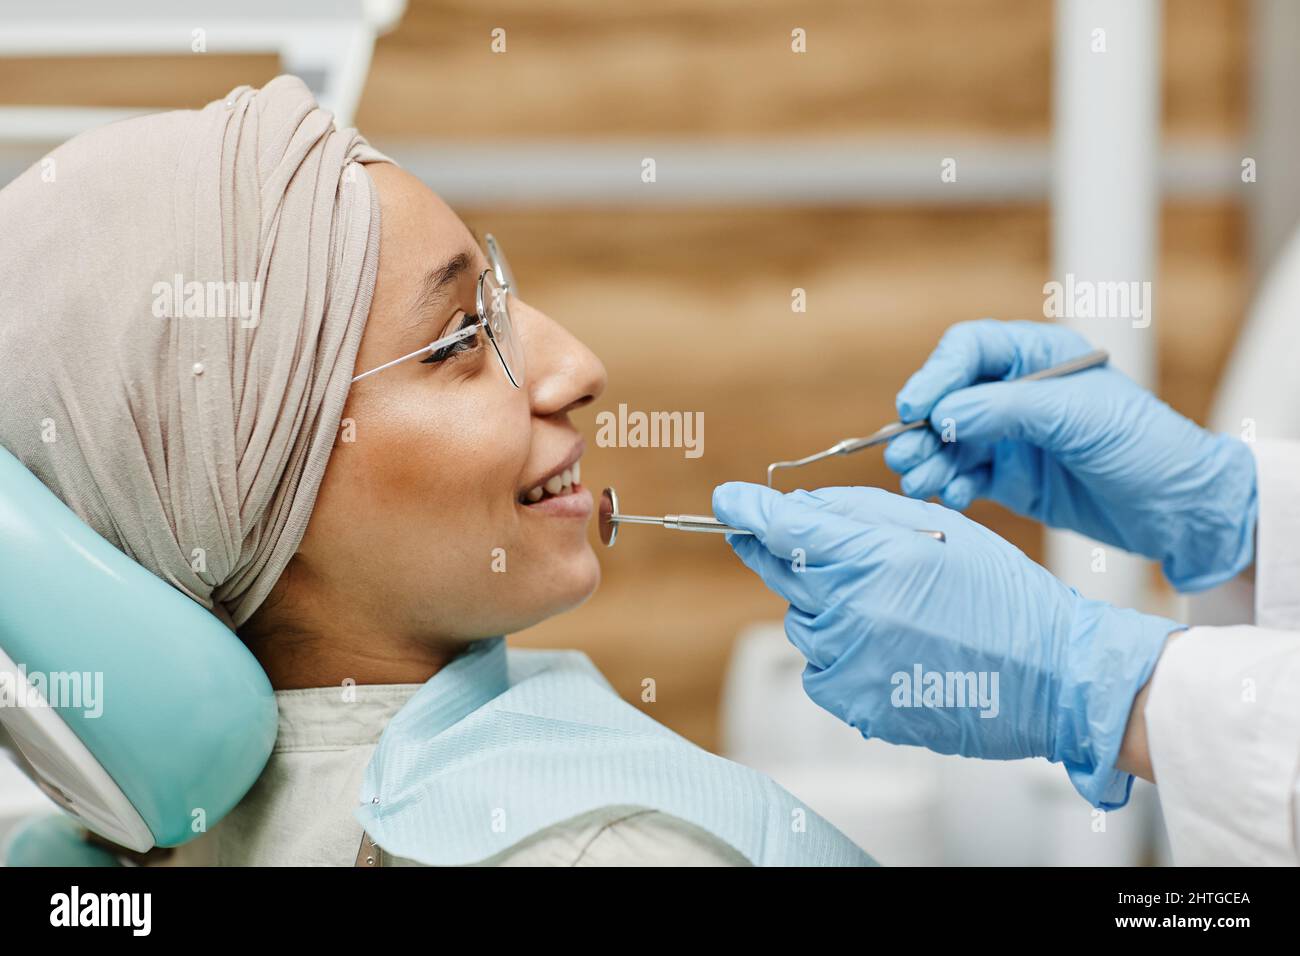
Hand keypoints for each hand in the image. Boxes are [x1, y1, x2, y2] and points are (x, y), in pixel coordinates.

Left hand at [713, 481, 1183, 808]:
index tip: (727, 500)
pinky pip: (819, 669)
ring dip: (827, 608)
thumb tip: (800, 505)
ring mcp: (849, 663)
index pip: (786, 528)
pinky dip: (840, 655)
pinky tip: (890, 650)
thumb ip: (861, 512)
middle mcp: (850, 611)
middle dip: (784, 554)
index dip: (750, 510)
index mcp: (872, 558)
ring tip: (893, 613)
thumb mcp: (939, 527)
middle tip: (798, 547)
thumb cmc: (1000, 593)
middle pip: (783, 573)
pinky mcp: (854, 704)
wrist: (1050, 675)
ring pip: (803, 621)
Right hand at [885, 319, 1256, 591]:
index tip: (914, 408)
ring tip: (918, 481)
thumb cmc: (1147, 446)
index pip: (969, 351)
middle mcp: (1018, 393)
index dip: (936, 375)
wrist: (1181, 511)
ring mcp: (1012, 437)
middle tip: (904, 455)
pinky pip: (965, 476)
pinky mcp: (1011, 478)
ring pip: (949, 441)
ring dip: (929, 459)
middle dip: (923, 427)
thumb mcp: (1079, 417)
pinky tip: (953, 496)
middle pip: (948, 398)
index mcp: (1039, 358)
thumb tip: (943, 414)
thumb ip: (1006, 409)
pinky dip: (952, 485)